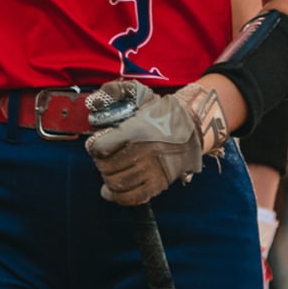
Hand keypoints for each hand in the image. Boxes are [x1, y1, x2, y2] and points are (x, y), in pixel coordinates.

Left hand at [83, 79, 229, 205]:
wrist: (193, 127)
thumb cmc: (163, 112)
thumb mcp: (142, 95)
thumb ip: (116, 91)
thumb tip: (93, 100)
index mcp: (135, 131)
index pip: (100, 148)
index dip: (94, 147)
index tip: (96, 146)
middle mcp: (143, 152)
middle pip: (106, 167)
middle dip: (101, 164)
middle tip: (104, 159)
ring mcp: (152, 170)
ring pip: (117, 183)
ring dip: (108, 179)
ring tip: (110, 172)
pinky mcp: (159, 183)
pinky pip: (133, 197)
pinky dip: (119, 197)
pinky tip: (112, 192)